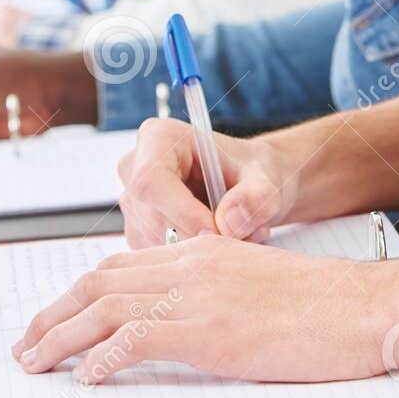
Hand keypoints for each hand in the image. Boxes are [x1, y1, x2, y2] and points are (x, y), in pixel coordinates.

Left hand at [13, 234, 398, 383]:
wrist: (367, 307)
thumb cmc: (329, 309)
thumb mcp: (264, 290)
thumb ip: (222, 298)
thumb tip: (192, 331)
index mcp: (205, 252)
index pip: (122, 265)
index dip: (80, 292)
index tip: (56, 319)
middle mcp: (193, 264)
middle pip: (101, 282)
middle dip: (55, 315)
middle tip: (26, 346)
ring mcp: (199, 296)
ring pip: (106, 308)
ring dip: (61, 338)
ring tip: (35, 364)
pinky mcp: (210, 329)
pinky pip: (137, 339)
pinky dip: (103, 358)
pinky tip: (86, 379)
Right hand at [117, 117, 295, 247]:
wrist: (249, 184)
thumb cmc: (251, 171)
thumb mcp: (265, 178)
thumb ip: (255, 197)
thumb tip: (228, 222)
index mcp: (158, 138)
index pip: (152, 181)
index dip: (182, 212)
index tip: (219, 231)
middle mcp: (135, 168)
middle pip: (152, 217)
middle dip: (198, 237)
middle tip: (244, 236)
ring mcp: (133, 203)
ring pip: (156, 242)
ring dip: (201, 250)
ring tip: (241, 234)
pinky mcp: (139, 232)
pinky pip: (160, 257)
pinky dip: (193, 259)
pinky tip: (220, 242)